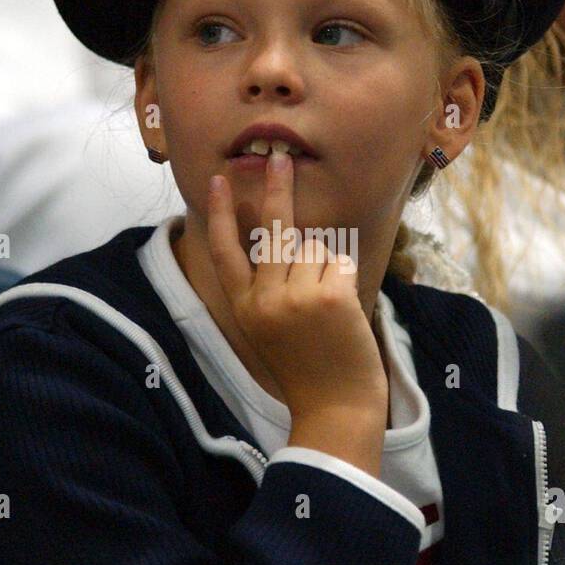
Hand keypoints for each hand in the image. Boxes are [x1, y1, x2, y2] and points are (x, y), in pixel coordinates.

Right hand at [206, 152, 387, 420]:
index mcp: (246, 308)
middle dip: (277, 189)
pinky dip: (344, 278)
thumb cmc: (309, 367)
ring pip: (314, 248)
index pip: (226, 252)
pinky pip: (338, 261)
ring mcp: (297, 297)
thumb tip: (281, 238)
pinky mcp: (330, 295)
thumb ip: (269, 288)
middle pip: (271, 231)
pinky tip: (344, 312)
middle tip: (281, 158)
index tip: (220, 182)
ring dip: (325, 267)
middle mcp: (265, 300)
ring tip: (329, 310)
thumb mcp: (271, 329)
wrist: (336, 406)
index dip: (222, 215)